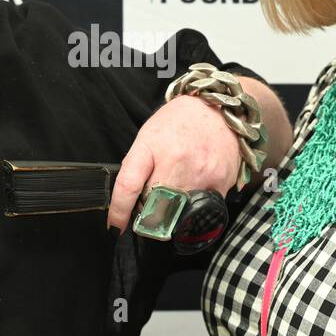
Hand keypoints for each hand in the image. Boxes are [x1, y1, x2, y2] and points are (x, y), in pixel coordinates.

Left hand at [106, 95, 240, 231]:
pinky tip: (197, 182)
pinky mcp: (220, 183)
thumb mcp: (148, 136)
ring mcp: (200, 173)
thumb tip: (131, 202)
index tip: (115, 227)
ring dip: (173, 208)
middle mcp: (176, 160)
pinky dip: (195, 203)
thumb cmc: (178, 121)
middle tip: (155, 198)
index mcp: (151, 146)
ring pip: (178, 211)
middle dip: (149, 210)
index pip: (128, 186)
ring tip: (179, 184)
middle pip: (154, 206)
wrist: (217, 109)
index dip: (119, 212)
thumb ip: (137, 167)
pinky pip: (201, 208)